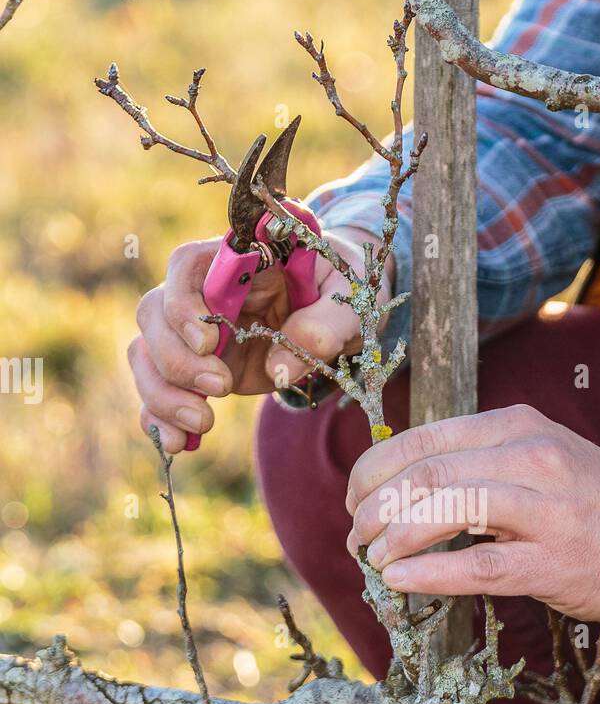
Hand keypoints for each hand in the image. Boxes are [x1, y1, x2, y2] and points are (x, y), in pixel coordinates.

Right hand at [128, 226, 392, 451]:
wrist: (334, 316)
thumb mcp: (349, 300)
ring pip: (146, 354)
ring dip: (164, 394)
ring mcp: (191, 332)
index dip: (183, 304)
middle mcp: (202, 292)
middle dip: (177, 359)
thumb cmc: (338, 294)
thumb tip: (281, 369)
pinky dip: (160, 418)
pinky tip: (176, 443)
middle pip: (154, 314)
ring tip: (203, 424)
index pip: (187, 266)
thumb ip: (325, 324)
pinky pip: (158, 390)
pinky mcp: (193, 368)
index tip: (208, 343)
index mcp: (237, 260)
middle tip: (222, 388)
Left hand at [346, 404, 599, 621]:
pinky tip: (399, 581)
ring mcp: (547, 509)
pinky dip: (429, 573)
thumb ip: (474, 461)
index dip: (373, 471)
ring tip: (373, 560)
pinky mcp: (556, 562)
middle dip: (375, 508)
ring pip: (449, 508)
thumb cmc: (587, 501)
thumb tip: (394, 488)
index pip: (424, 438)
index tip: (354, 500)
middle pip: (428, 472)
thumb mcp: (534, 456)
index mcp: (516, 426)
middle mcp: (531, 457)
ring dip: (394, 537)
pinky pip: (480, 567)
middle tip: (356, 538)